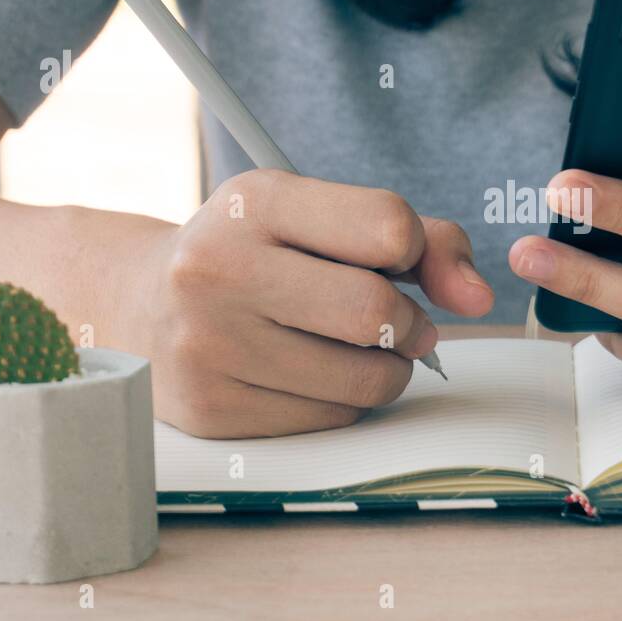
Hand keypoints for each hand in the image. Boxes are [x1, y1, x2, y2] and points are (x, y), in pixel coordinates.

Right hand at [127, 170, 493, 436]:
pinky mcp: (211, 409)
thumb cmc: (261, 254)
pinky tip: (313, 376)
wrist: (142, 304)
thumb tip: (479, 298)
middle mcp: (219, 267)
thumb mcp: (322, 217)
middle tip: (400, 322)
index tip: (400, 259)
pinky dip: (346, 403)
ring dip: (387, 370)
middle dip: (412, 322)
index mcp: (256, 201)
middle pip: (379, 310)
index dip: (416, 249)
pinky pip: (332, 419)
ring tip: (356, 349)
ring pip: (365, 378)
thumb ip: (421, 240)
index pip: (390, 226)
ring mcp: (208, 343)